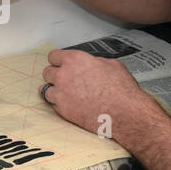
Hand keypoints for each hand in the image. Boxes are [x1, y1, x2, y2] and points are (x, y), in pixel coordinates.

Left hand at [40, 48, 154, 143]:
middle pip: (47, 72)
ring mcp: (61, 94)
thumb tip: (91, 64)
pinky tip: (70, 104)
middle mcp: (64, 75)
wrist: (125, 113)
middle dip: (55, 75)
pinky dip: (59, 104)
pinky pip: (53, 105)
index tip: (60, 64)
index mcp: (75, 60)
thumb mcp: (111, 65)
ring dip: (54, 91)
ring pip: (45, 90)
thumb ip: (94, 62)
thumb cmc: (121, 89)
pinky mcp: (63, 110)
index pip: (53, 56)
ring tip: (64, 93)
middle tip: (64, 80)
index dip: (58, 60)